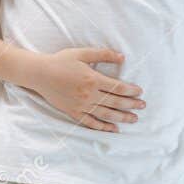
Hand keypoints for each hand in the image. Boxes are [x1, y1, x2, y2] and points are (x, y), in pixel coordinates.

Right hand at [28, 47, 144, 132]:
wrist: (40, 74)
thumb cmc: (61, 61)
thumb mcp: (82, 53)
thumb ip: (103, 54)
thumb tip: (122, 57)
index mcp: (93, 79)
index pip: (118, 87)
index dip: (131, 91)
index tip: (140, 92)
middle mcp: (89, 95)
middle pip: (115, 102)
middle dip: (131, 105)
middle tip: (142, 106)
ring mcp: (82, 106)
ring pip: (106, 115)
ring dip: (122, 118)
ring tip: (134, 119)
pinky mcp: (74, 113)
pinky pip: (91, 123)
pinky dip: (104, 127)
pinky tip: (114, 129)